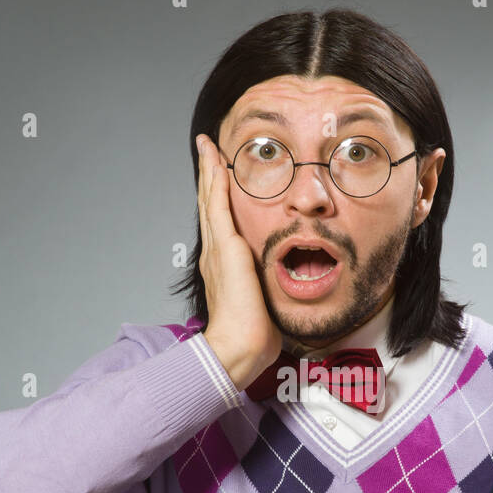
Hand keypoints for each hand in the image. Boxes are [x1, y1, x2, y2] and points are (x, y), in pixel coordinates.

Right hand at [194, 133, 282, 389]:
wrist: (239, 346)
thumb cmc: (253, 334)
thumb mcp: (263, 302)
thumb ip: (268, 288)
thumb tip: (285, 289)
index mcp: (223, 264)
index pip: (220, 223)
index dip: (218, 199)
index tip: (219, 177)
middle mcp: (215, 252)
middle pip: (210, 204)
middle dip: (209, 176)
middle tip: (207, 149)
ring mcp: (217, 248)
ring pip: (211, 199)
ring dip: (209, 170)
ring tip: (208, 147)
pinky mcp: (225, 247)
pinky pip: (217, 205)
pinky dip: (215, 181)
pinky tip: (214, 161)